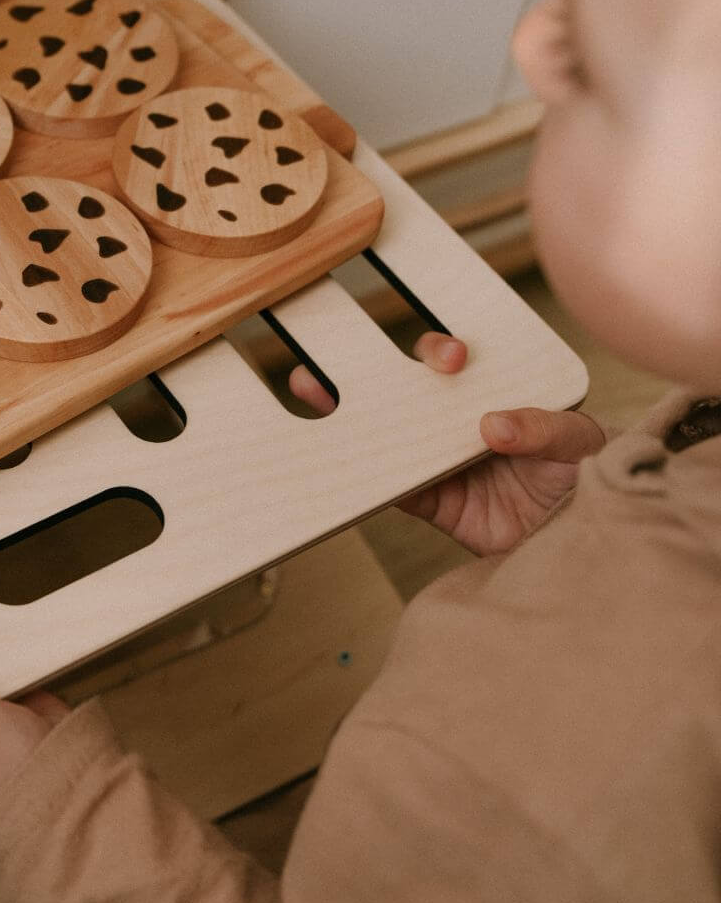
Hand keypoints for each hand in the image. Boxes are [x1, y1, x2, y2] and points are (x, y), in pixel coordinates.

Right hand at [289, 334, 604, 554]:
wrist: (588, 550)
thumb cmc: (590, 482)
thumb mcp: (580, 444)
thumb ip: (542, 428)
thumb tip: (491, 424)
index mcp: (497, 394)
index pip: (462, 364)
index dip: (444, 353)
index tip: (450, 359)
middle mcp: (462, 422)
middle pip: (411, 389)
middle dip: (376, 369)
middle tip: (349, 364)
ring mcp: (443, 461)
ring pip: (390, 432)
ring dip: (351, 412)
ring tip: (311, 387)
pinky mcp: (433, 503)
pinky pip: (393, 487)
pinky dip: (365, 475)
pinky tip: (334, 455)